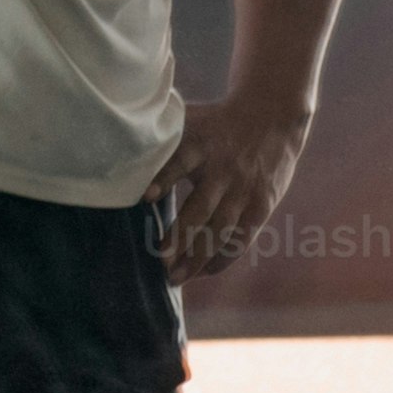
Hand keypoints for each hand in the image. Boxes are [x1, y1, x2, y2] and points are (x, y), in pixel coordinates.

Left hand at [147, 90, 316, 286]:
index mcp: (200, 144)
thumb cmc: (217, 124)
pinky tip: (205, 272)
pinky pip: (243, 237)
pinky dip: (224, 257)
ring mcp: (245, 189)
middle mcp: (223, 169)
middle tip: (159, 259)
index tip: (145, 197)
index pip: (180, 161)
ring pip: (221, 230)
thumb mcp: (191, 121)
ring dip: (198, 257)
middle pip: (201, 207)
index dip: (163, 179)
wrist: (273, 115)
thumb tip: (118, 153)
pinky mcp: (263, 203)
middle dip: (179, 235)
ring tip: (176, 277)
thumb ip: (163, 141)